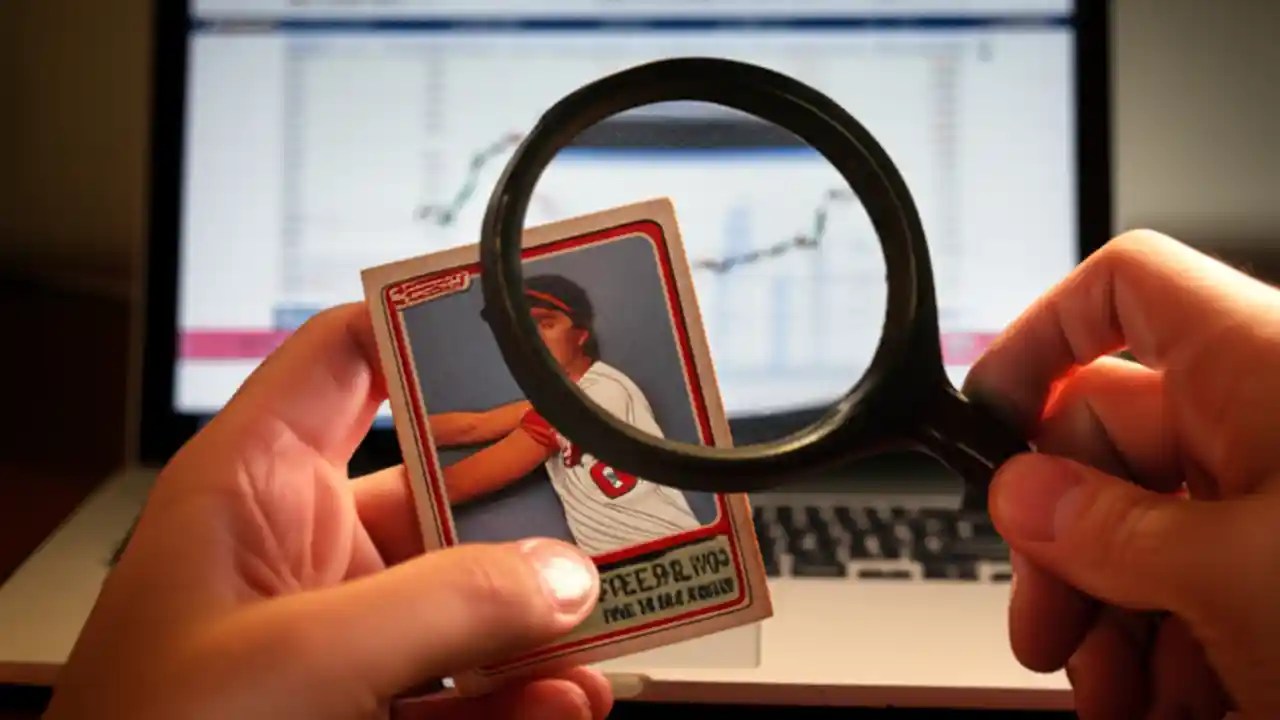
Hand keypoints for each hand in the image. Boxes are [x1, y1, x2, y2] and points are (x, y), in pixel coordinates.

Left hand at [43, 305, 614, 719]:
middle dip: (531, 498)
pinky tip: (564, 700)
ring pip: (468, 598)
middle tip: (612, 490)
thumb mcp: (299, 660)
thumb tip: (561, 576)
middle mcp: (300, 552)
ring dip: (542, 615)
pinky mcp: (367, 711)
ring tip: (608, 620)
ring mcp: (338, 640)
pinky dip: (524, 696)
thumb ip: (445, 606)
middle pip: (441, 487)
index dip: (434, 327)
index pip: (348, 360)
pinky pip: (467, 689)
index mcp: (252, 489)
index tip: (529, 323)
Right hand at [964, 230, 1279, 718]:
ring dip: (1106, 617)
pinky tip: (1162, 703)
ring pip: (1142, 528)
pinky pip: (1193, 580)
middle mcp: (1265, 418)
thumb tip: (1019, 493)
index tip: (987, 413)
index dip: (1040, 333)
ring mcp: (1277, 497)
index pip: (1122, 289)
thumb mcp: (1240, 574)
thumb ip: (1108, 529)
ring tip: (1110, 694)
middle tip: (1046, 623)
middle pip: (1108, 438)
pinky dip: (1164, 646)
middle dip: (1062, 541)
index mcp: (1258, 369)